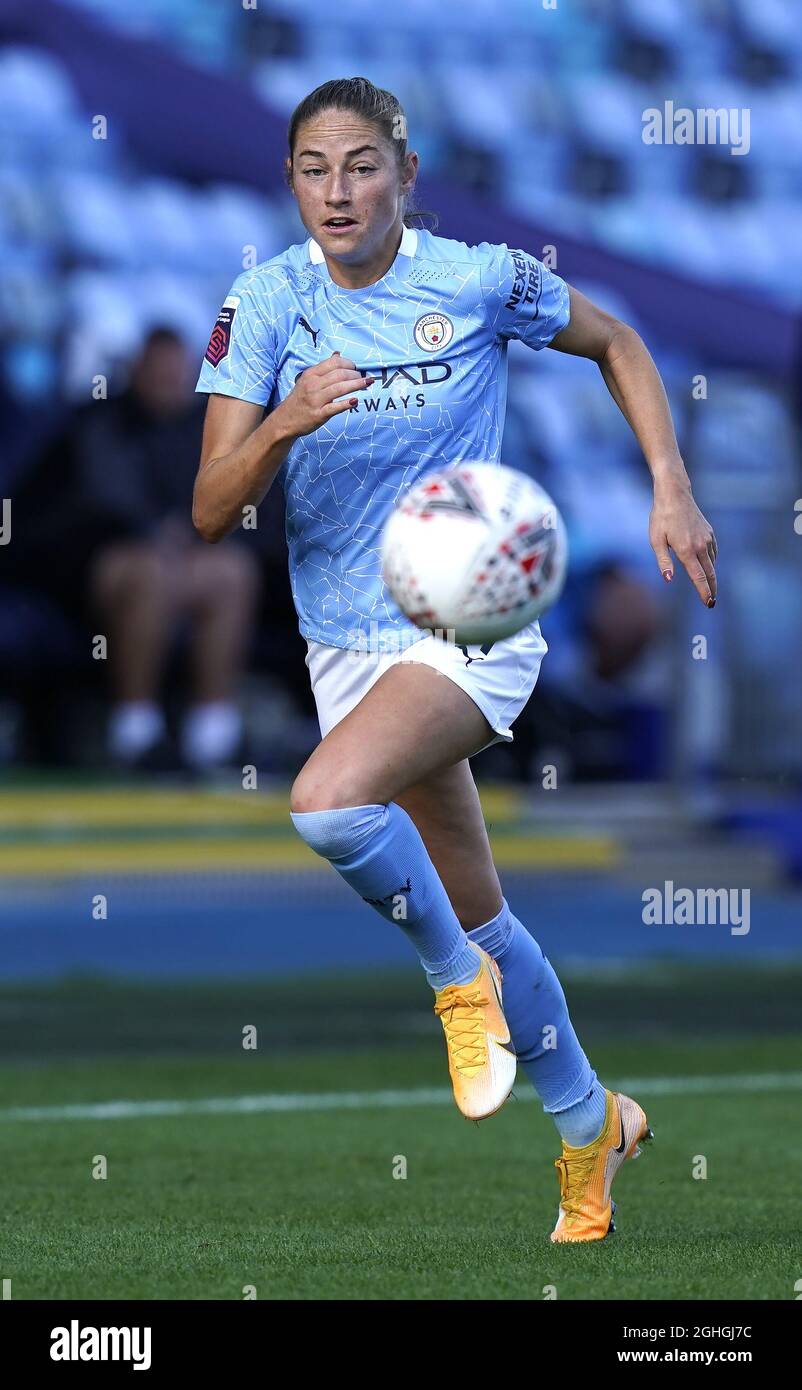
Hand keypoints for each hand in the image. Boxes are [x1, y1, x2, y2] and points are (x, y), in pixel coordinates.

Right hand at [276, 352, 373, 438]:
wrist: (285, 420)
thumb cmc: (300, 399)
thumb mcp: (308, 379)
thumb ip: (324, 368)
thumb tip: (338, 354)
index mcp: (311, 374)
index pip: (334, 362)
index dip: (348, 363)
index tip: (355, 368)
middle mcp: (313, 385)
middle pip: (339, 374)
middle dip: (355, 375)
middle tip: (363, 379)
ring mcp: (316, 400)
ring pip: (340, 388)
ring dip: (356, 385)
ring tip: (367, 384)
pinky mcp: (319, 414)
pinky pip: (335, 407)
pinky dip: (346, 403)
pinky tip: (355, 401)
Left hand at [649, 477, 716, 606]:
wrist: (675, 495)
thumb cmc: (661, 518)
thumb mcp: (656, 540)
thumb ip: (663, 561)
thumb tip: (669, 579)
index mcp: (686, 550)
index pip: (699, 576)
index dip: (704, 592)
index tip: (708, 603)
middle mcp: (700, 546)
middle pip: (710, 573)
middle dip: (711, 589)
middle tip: (712, 603)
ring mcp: (707, 539)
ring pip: (712, 564)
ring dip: (711, 577)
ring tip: (709, 588)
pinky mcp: (710, 533)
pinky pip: (713, 553)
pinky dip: (711, 563)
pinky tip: (706, 567)